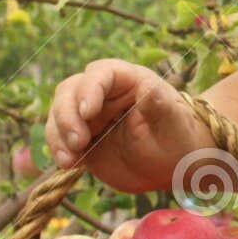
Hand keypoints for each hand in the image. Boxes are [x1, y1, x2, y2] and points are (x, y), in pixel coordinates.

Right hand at [45, 60, 210, 194]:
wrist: (173, 165)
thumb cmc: (179, 137)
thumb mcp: (174, 122)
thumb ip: (159, 105)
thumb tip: (148, 89)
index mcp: (128, 80)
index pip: (100, 73)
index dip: (89, 89)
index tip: (88, 112)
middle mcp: (104, 93)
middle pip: (70, 90)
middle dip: (67, 114)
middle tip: (79, 141)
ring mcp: (89, 116)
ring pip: (59, 113)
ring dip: (58, 134)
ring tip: (70, 159)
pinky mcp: (81, 138)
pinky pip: (59, 138)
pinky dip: (58, 149)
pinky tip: (67, 164)